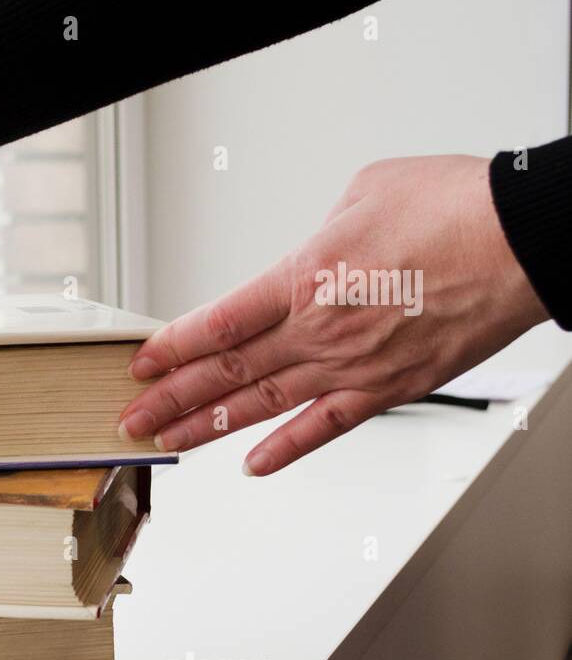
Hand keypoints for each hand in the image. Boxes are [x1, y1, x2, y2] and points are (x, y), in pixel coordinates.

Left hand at [118, 155, 548, 475]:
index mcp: (303, 279)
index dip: (171, 348)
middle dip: (171, 398)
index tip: (140, 365)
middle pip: (226, 372)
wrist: (525, 241)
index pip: (216, 324)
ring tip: (167, 444)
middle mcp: (318, 332)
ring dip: (208, 427)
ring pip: (262, 406)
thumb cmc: (454, 209)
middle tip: (132, 418)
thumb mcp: (361, 194)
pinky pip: (325, 429)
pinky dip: (286, 449)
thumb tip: (308, 257)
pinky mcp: (389, 388)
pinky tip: (253, 465)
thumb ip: (318, 238)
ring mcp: (352, 367)